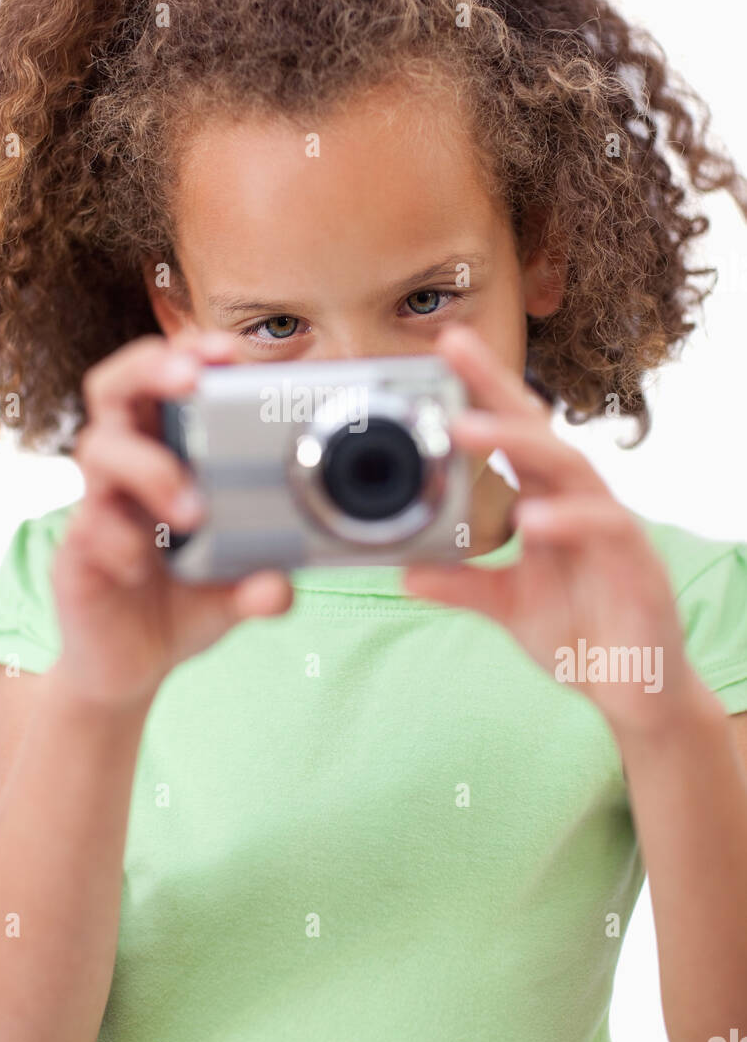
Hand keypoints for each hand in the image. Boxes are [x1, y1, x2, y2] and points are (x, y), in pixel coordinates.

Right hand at [51, 329, 292, 712]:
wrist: (125, 667)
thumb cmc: (180, 602)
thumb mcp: (235, 592)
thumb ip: (260, 584)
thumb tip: (280, 586)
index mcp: (163, 453)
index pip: (165, 382)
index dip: (189, 354)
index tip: (227, 352)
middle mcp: (124, 469)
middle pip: (114, 386)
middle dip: (151, 368)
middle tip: (192, 380)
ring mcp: (95, 507)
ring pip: (98, 449)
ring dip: (150, 467)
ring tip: (192, 509)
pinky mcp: (74, 553)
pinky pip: (86, 527)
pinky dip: (119, 540)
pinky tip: (143, 564)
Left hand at [404, 324, 700, 737]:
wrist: (635, 692)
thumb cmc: (579, 633)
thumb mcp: (506, 606)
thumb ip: (461, 585)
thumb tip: (405, 572)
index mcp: (550, 501)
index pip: (515, 434)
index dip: (483, 390)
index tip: (443, 349)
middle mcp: (580, 502)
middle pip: (540, 430)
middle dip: (497, 388)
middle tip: (454, 351)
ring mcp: (610, 528)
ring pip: (570, 466)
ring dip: (519, 444)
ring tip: (467, 428)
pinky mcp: (636, 563)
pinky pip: (604, 529)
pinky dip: (567, 520)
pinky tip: (533, 518)